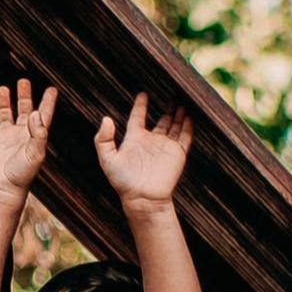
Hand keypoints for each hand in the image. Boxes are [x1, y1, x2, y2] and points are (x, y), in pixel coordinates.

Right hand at [0, 83, 56, 201]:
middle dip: (24, 95)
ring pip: (5, 114)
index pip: (43, 115)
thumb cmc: (21, 175)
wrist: (0, 190)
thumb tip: (35, 112)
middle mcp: (19, 135)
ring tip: (3, 88)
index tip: (52, 89)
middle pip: (24, 110)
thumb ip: (38, 133)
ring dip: (4, 101)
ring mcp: (3, 138)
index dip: (47, 102)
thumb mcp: (35, 154)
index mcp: (33, 136)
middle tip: (24, 80)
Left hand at [97, 94, 192, 210]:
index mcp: (134, 139)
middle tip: (172, 95)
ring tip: (182, 101)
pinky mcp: (177, 154)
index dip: (140, 106)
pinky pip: (184, 137)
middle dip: (166, 109)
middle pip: (161, 120)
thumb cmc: (123, 181)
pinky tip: (189, 117)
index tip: (143, 94)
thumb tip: (106, 119)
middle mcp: (151, 141)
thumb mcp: (107, 159)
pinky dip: (187, 127)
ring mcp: (165, 147)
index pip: (137, 118)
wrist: (143, 197)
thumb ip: (103, 139)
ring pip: (174, 126)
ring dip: (178, 114)